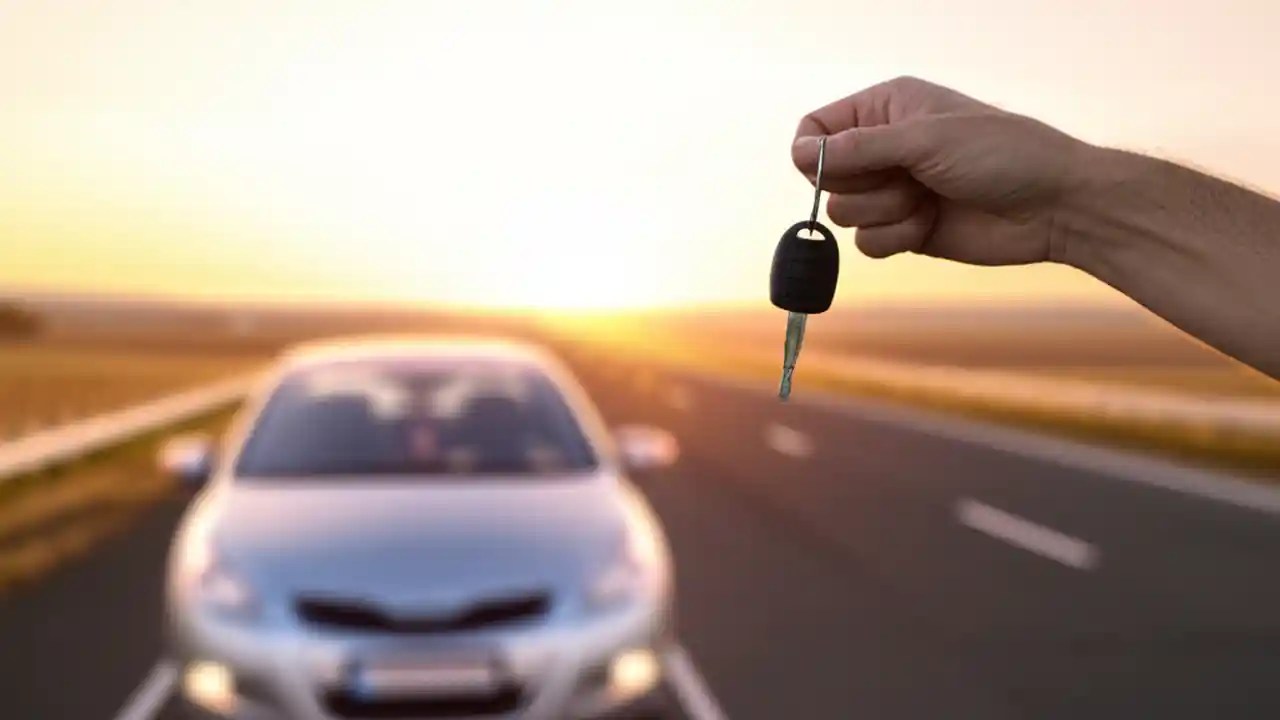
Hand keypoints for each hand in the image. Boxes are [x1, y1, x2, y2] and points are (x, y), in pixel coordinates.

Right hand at [792, 76, 1090, 264]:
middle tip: (906, 178)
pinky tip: (931, 225)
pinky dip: (896, 238)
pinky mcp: (903, 231)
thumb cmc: (1002, 155)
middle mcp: (883, 149)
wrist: (1053, 207)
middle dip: (863, 187)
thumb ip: (859, 147)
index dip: (814, 154)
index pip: (815, 129)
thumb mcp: (926, 140)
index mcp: (885, 109)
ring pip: (844, 216)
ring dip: (886, 214)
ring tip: (927, 201)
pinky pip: (866, 245)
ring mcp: (892, 192)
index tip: (828, 170)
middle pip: (824, 178)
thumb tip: (800, 153)